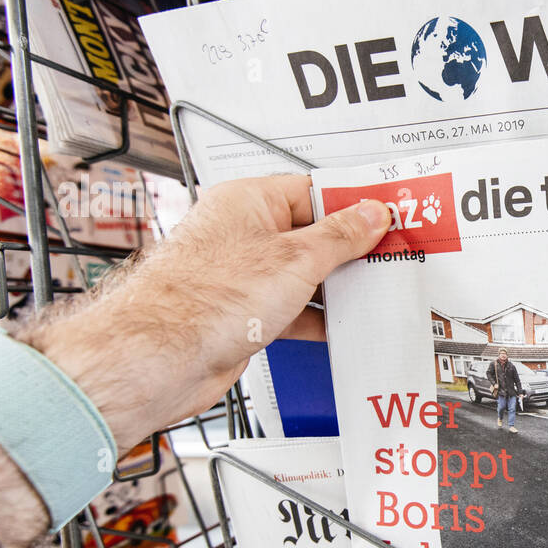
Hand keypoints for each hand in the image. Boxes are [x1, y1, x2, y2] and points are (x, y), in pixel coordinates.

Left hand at [16, 175, 390, 450]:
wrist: (161, 357)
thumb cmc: (204, 299)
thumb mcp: (295, 260)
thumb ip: (338, 237)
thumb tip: (368, 214)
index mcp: (248, 201)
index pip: (313, 191)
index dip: (352, 204)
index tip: (385, 217)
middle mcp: (241, 233)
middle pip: (309, 233)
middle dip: (347, 249)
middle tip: (386, 257)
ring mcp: (241, 275)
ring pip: (301, 274)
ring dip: (333, 287)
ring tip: (369, 293)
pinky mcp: (241, 313)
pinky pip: (289, 308)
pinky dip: (314, 318)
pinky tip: (337, 327)